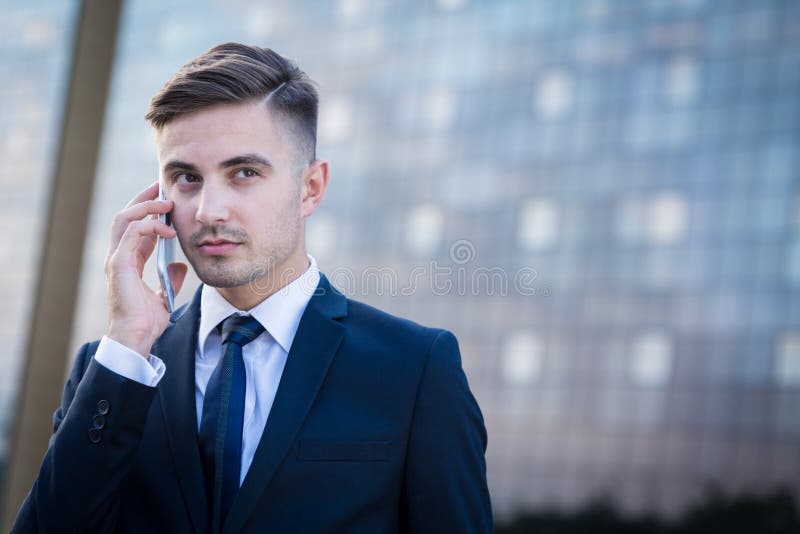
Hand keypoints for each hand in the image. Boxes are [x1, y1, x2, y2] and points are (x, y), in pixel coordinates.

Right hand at [104, 182, 187, 357]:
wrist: (136, 339)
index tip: (163, 199)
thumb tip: (181, 265)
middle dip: (143, 199)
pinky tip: (168, 229)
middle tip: (161, 187)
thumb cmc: (145, 323)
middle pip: (125, 216)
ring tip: (166, 203)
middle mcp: (118, 257)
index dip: (147, 211)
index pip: (134, 227)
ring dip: (146, 207)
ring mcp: (116, 260)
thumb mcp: (164, 296)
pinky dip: (149, 226)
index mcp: (128, 262)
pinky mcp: (119, 265)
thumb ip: (171, 279)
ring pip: (125, 219)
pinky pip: (132, 234)